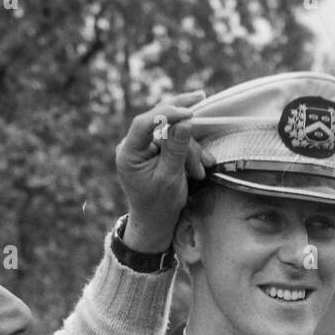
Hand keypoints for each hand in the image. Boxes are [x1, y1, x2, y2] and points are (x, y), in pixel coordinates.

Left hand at [116, 90, 209, 251]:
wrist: (156, 221)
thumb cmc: (161, 205)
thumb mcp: (170, 178)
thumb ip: (176, 149)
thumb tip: (185, 121)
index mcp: (128, 153)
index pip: (144, 123)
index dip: (167, 114)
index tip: (190, 113)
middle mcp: (133, 144)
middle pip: (160, 122)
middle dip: (186, 135)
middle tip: (206, 138)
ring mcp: (144, 145)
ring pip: (172, 132)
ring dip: (191, 150)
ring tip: (204, 170)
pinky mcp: (155, 148)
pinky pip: (174, 139)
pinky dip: (189, 151)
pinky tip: (202, 165)